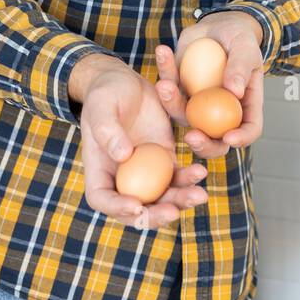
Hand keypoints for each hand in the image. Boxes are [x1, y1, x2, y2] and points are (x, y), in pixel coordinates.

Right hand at [70, 56, 207, 227]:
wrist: (126, 83)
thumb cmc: (106, 92)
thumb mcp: (102, 106)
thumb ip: (107, 130)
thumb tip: (123, 156)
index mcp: (98, 169)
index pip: (102, 198)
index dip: (118, 207)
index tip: (137, 204)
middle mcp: (121, 177)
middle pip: (136, 209)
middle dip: (155, 215)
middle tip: (173, 212)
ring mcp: (145, 172)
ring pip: (162, 197)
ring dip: (180, 200)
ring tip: (199, 195)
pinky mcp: (164, 161)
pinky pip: (177, 177)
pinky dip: (189, 178)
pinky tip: (201, 171)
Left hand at [155, 13, 264, 157]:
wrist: (218, 26)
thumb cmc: (239, 37)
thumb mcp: (246, 46)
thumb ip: (241, 67)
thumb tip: (236, 92)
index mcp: (245, 104)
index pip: (249, 129)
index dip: (242, 138)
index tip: (229, 137)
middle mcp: (221, 111)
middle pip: (213, 139)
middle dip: (202, 144)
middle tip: (191, 136)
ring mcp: (198, 104)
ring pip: (182, 116)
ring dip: (171, 104)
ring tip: (165, 85)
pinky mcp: (179, 90)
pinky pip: (169, 88)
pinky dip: (164, 71)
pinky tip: (163, 52)